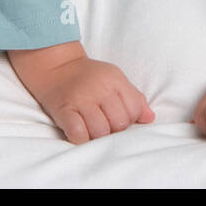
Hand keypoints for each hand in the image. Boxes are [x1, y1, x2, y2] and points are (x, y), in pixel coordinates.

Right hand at [8, 43, 154, 144]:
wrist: (56, 66)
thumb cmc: (89, 76)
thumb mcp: (115, 79)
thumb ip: (134, 97)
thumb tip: (150, 118)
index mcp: (115, 80)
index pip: (135, 109)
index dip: (130, 118)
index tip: (119, 116)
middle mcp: (100, 89)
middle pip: (119, 123)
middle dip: (115, 129)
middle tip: (105, 123)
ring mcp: (81, 100)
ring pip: (101, 132)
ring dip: (98, 136)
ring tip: (92, 128)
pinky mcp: (63, 110)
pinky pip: (78, 134)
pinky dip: (81, 139)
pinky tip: (80, 132)